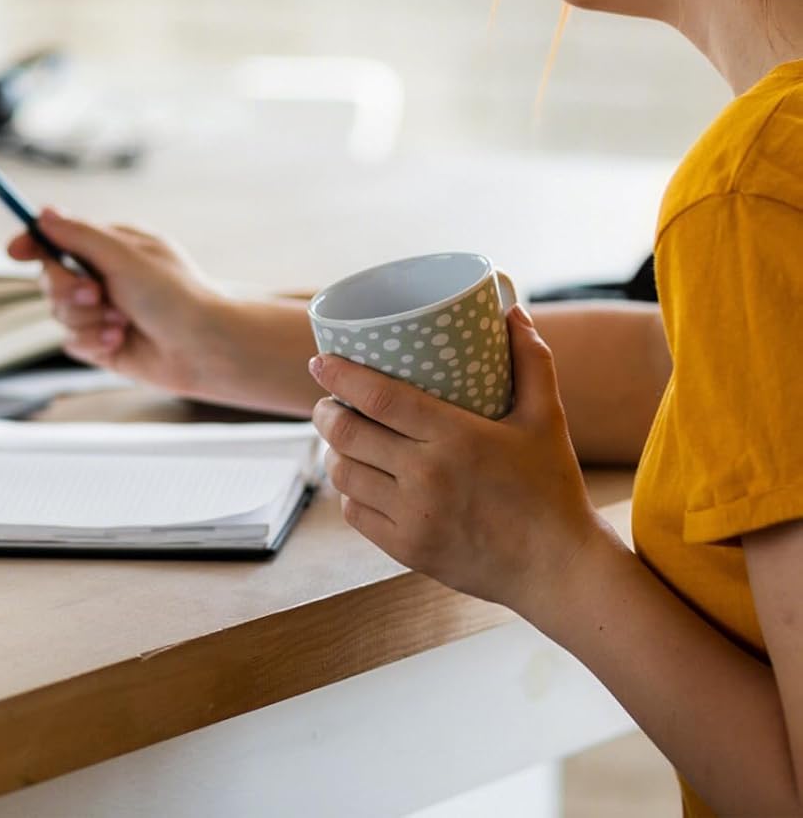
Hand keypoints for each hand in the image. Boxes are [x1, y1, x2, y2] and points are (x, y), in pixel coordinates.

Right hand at [8, 210, 241, 401]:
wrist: (205, 349)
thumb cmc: (174, 294)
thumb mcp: (123, 255)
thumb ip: (78, 236)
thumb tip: (44, 213)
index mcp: (112, 247)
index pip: (60, 238)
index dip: (33, 242)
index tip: (13, 251)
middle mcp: (105, 276)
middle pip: (51, 278)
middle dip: (67, 289)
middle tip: (95, 293)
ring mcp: (103, 311)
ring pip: (59, 313)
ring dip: (85, 318)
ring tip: (118, 322)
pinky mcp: (103, 343)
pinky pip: (73, 342)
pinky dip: (93, 342)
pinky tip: (120, 341)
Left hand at [309, 304, 612, 615]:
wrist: (559, 570)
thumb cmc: (551, 488)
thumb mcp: (547, 418)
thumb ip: (531, 361)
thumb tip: (510, 309)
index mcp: (456, 437)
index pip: (378, 397)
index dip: (340, 376)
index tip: (320, 362)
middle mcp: (427, 476)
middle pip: (348, 434)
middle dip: (326, 412)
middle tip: (327, 402)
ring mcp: (414, 516)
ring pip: (344, 473)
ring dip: (334, 451)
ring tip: (341, 438)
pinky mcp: (408, 549)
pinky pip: (355, 513)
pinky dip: (348, 492)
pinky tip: (356, 479)